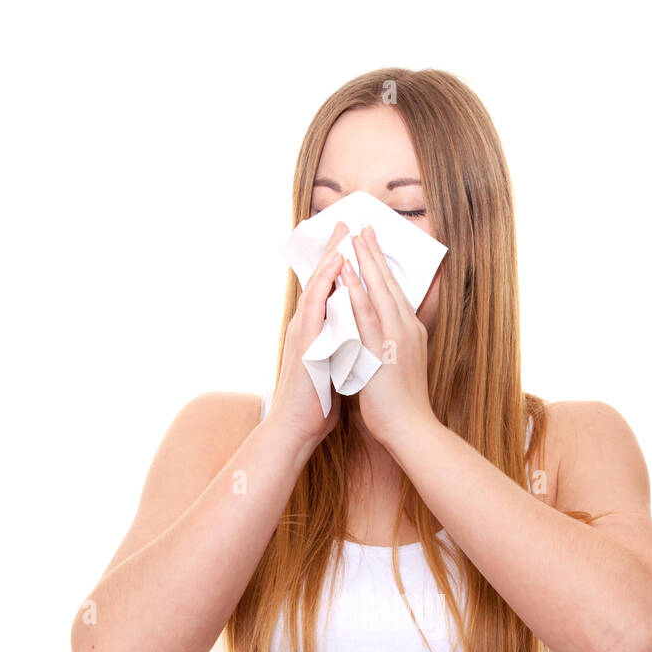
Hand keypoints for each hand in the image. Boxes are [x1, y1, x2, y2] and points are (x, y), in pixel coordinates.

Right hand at [272, 220, 348, 446]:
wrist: (297, 428)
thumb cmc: (316, 404)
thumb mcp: (333, 368)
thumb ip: (341, 348)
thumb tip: (354, 341)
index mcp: (317, 333)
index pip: (329, 292)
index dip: (340, 267)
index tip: (353, 244)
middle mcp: (308, 327)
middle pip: (321, 280)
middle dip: (334, 251)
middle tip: (346, 223)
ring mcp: (304, 332)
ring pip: (317, 286)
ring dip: (330, 257)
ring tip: (343, 233)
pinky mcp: (304, 342)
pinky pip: (315, 305)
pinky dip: (325, 282)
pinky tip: (336, 264)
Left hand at [340, 225, 434, 446]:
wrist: (411, 430)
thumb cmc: (402, 407)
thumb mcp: (397, 369)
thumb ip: (388, 349)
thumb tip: (377, 339)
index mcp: (409, 334)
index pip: (394, 293)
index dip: (382, 268)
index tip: (371, 246)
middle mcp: (406, 330)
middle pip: (389, 284)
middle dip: (375, 254)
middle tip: (364, 227)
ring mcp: (397, 338)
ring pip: (380, 291)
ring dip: (366, 261)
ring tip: (355, 236)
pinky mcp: (384, 349)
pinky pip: (367, 313)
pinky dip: (357, 289)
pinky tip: (348, 271)